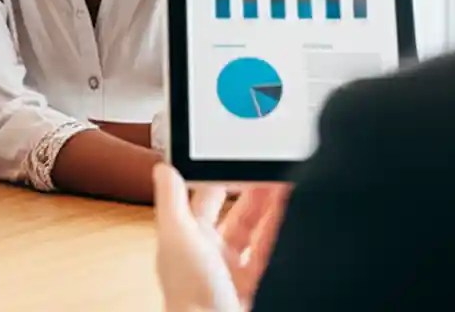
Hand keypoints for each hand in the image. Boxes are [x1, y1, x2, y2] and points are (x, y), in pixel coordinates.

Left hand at [153, 164, 288, 311]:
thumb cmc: (189, 294)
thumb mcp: (176, 238)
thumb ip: (171, 200)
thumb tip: (163, 167)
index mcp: (187, 241)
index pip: (204, 201)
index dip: (220, 179)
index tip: (236, 159)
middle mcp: (212, 255)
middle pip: (237, 216)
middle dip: (253, 192)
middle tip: (268, 169)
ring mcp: (236, 271)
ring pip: (259, 232)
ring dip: (271, 208)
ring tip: (284, 183)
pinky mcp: (259, 284)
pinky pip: (273, 251)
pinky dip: (283, 230)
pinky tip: (291, 213)